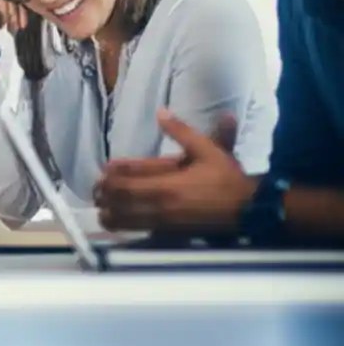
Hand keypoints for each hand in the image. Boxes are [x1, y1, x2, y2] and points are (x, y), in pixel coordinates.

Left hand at [94, 111, 256, 233]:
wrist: (250, 208)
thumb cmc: (227, 178)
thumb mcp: (206, 149)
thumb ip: (180, 131)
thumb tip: (161, 112)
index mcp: (166, 185)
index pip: (126, 184)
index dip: (110, 180)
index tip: (102, 174)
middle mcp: (160, 206)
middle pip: (121, 203)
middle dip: (105, 197)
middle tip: (96, 191)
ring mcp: (165, 223)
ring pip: (127, 221)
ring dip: (110, 215)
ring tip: (101, 209)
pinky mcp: (171, 233)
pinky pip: (142, 231)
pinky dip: (127, 227)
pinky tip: (120, 223)